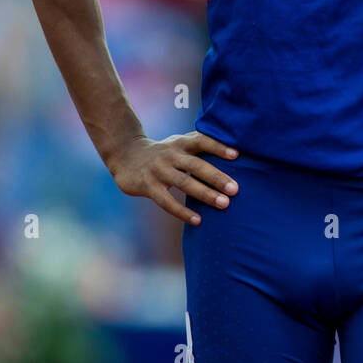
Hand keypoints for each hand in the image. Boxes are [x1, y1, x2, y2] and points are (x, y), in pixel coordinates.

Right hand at [108, 131, 238, 225]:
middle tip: (235, 189)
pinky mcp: (148, 186)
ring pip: (184, 183)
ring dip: (205, 194)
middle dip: (216, 177)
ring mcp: (158, 171)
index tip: (236, 155)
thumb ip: (199, 147)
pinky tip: (198, 220)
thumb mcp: (178, 144)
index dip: (218, 147)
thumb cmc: (162, 152)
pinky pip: (167, 201)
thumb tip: (236, 155)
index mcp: (181, 143)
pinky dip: (183, 212)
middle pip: (196, 165)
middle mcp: (170, 155)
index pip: (201, 141)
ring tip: (224, 204)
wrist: (125, 154)